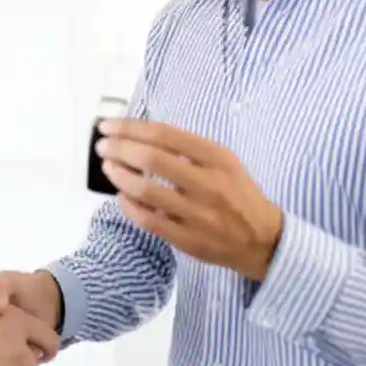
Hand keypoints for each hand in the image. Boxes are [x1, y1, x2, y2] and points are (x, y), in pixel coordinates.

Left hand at [96, 118, 283, 281]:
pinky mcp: (187, 239)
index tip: (109, 126)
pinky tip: (121, 196)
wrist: (262, 239)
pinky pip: (147, 220)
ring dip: (119, 175)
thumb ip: (188, 149)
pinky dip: (128, 205)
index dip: (131, 128)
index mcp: (217, 158)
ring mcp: (197, 214)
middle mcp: (208, 183)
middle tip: (103, 146)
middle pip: (151, 159)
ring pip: (145, 190)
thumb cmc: (237, 193)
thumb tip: (140, 135)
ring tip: (108, 167)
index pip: (165, 134)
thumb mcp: (224, 161)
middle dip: (119, 149)